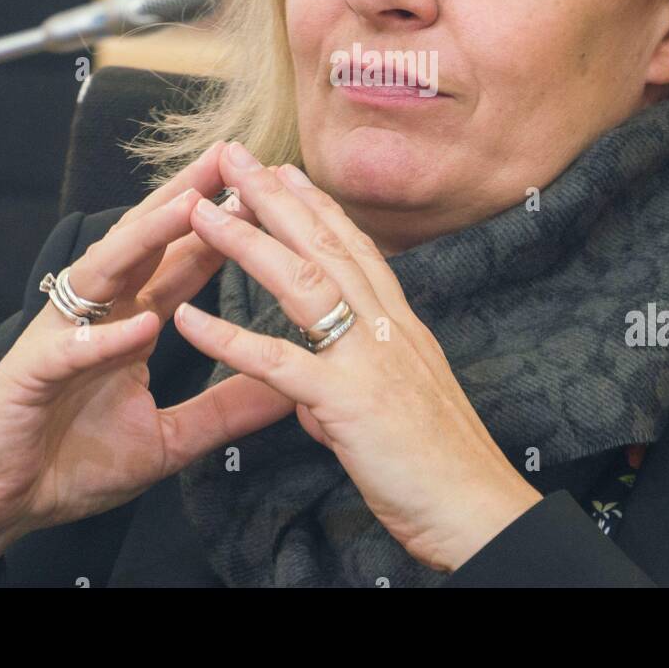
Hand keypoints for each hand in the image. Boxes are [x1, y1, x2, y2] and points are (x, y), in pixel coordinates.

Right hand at [0, 141, 295, 544]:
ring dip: (149, 237)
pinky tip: (141, 323)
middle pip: (145, 242)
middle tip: (232, 159)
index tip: (267, 194)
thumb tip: (289, 393)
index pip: (180, 261)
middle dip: (187, 197)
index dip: (222, 228)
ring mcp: (60, 337)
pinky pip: (71, 350)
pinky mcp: (30, 375)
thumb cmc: (72, 465)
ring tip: (193, 207)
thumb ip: (223, 411)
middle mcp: (95, 315)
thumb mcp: (168, 440)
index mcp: (126, 321)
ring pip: (107, 271)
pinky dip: (105, 337)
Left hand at [175, 141, 543, 572]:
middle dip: (275, 197)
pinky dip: (228, 338)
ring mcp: (368, 360)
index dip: (316, 206)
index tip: (285, 170)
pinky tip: (189, 319)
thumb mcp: (398, 411)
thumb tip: (313, 397)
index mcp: (401, 326)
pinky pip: (278, 363)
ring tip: (201, 213)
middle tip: (234, 157)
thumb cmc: (444, 467)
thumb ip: (350, 391)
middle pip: (325, 247)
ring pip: (302, 284)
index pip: (355, 249)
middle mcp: (388, 328)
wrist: (479, 510)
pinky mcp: (348, 403)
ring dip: (247, 243)